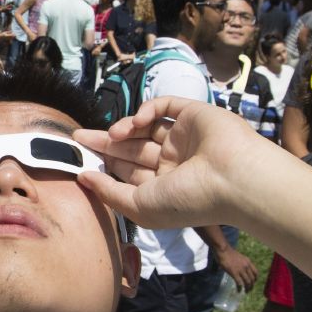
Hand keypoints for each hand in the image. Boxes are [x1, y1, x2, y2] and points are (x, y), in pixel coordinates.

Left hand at [74, 96, 267, 232]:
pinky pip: (164, 106)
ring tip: (112, 134)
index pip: (129, 172)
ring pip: (145, 127)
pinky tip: (137, 121)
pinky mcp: (193, 114)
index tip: (80, 160)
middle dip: (106, 143)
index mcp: (165, 187)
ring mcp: (184, 138)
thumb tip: (82, 178)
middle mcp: (174, 162)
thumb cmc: (189, 200)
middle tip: (78, 137)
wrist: (233, 179)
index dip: (105, 165)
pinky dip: (147, 110)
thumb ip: (109, 192)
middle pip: (132, 148)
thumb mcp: (140, 206)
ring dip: (125, 128)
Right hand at [217, 246, 259, 291]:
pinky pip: (239, 283)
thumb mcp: (239, 257)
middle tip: (249, 290)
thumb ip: (242, 263)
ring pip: (247, 282)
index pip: (256, 272)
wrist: (223, 250)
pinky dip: (240, 288)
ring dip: (247, 288)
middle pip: (252, 279)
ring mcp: (241, 270)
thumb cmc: (228, 253)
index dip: (255, 279)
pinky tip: (239, 291)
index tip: (253, 282)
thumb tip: (240, 269)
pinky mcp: (234, 273)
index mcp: (248, 262)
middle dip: (251, 286)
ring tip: (245, 292)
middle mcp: (246, 266)